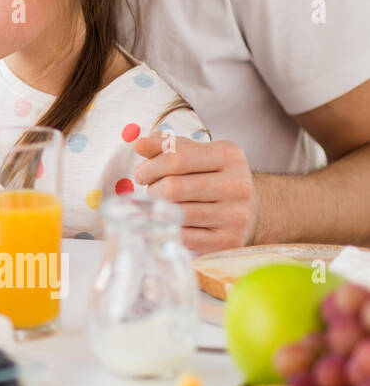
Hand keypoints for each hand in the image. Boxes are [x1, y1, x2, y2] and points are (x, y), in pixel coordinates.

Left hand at [132, 135, 257, 251]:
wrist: (246, 211)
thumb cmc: (211, 177)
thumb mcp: (192, 154)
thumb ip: (164, 146)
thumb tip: (138, 144)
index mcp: (229, 155)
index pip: (177, 158)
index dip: (150, 167)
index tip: (141, 174)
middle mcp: (238, 184)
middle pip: (173, 187)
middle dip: (152, 189)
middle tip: (151, 191)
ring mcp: (236, 215)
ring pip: (177, 212)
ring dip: (159, 210)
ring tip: (161, 205)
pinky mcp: (230, 241)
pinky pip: (184, 236)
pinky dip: (169, 230)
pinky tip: (169, 223)